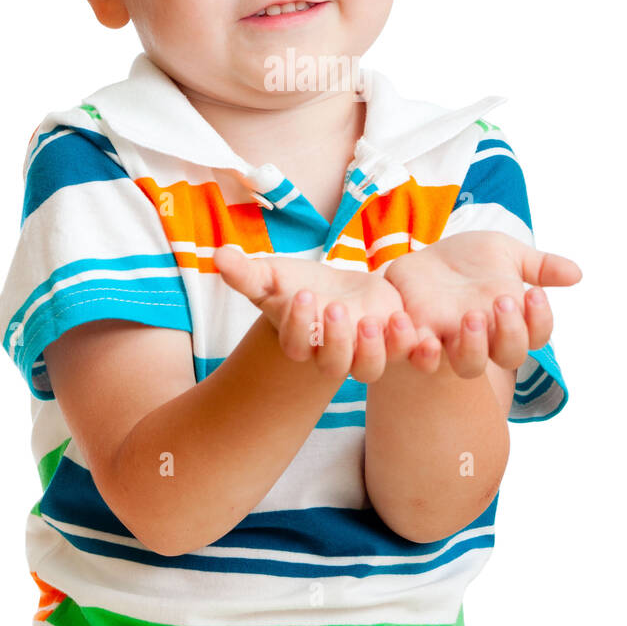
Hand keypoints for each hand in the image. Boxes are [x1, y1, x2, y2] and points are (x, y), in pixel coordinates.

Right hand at [212, 245, 405, 381]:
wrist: (338, 291)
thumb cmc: (298, 286)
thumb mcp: (272, 275)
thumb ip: (246, 272)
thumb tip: (216, 256)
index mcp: (301, 342)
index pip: (296, 346)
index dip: (299, 326)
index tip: (302, 294)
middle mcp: (333, 356)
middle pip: (334, 365)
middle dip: (336, 339)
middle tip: (337, 308)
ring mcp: (365, 353)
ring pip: (370, 368)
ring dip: (376, 348)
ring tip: (376, 320)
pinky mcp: (394, 342)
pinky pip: (406, 355)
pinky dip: (410, 345)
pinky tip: (406, 320)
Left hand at [383, 231, 581, 377]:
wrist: (422, 256)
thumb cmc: (469, 259)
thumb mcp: (504, 252)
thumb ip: (539, 265)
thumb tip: (578, 274)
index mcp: (510, 319)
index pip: (536, 334)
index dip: (539, 320)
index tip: (533, 293)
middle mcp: (486, 337)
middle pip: (508, 356)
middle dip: (511, 332)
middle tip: (501, 301)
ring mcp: (451, 339)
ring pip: (468, 366)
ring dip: (473, 347)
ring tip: (470, 317)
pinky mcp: (417, 336)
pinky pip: (418, 357)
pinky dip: (419, 350)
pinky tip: (419, 332)